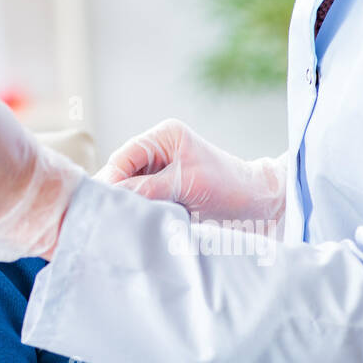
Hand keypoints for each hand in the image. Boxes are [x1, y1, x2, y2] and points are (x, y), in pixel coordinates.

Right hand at [95, 118, 286, 229]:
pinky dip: (137, 213)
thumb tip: (112, 198)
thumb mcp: (187, 186)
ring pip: (127, 189)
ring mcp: (159, 171)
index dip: (110, 180)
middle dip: (116, 194)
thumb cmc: (231, 190)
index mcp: (164, 136)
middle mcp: (157, 150)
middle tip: (106, 219)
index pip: (123, 157)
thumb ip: (148, 189)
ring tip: (120, 225)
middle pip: (121, 172)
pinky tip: (134, 226)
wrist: (261, 207)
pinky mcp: (163, 191)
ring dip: (127, 206)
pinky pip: (140, 201)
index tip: (101, 205)